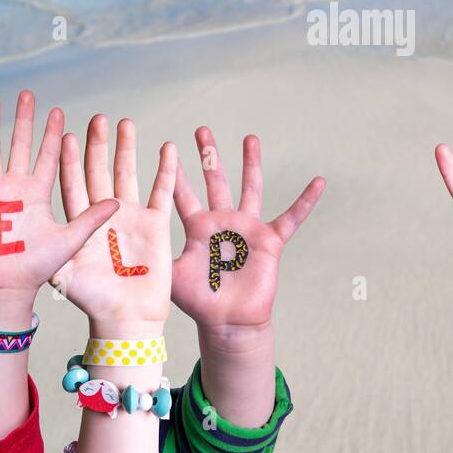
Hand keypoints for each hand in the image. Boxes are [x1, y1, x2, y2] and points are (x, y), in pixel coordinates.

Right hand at [0, 91, 118, 307]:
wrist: (7, 288)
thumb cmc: (39, 268)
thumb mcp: (71, 240)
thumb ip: (92, 219)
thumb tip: (120, 201)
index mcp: (39, 193)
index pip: (48, 156)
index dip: (52, 134)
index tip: (57, 111)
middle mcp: (15, 188)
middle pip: (20, 145)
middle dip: (24, 120)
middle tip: (28, 93)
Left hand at [54, 115, 176, 334]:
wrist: (127, 318)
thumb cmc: (94, 301)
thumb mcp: (66, 276)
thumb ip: (53, 251)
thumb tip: (30, 237)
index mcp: (79, 223)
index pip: (71, 184)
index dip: (68, 160)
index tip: (64, 134)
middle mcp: (104, 215)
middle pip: (99, 171)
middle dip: (97, 145)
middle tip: (97, 118)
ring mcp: (131, 216)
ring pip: (127, 174)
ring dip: (126, 149)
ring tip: (125, 123)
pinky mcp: (156, 224)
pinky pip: (162, 191)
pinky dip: (166, 170)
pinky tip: (167, 148)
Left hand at [171, 127, 324, 331]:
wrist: (229, 322)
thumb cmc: (199, 302)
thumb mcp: (171, 277)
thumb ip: (156, 257)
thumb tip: (133, 244)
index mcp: (198, 228)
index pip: (184, 195)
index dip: (176, 174)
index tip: (167, 148)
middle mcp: (223, 222)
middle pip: (215, 181)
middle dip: (208, 156)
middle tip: (201, 130)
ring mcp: (247, 229)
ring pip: (250, 188)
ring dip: (251, 164)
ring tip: (249, 138)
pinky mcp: (270, 241)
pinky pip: (292, 218)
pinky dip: (305, 201)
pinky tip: (318, 182)